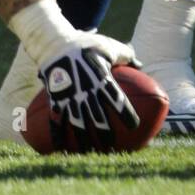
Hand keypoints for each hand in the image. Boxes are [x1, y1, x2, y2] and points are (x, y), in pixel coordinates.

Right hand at [38, 32, 140, 151]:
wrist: (53, 41)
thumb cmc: (84, 44)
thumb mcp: (107, 45)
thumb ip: (126, 56)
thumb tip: (141, 67)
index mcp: (100, 77)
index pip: (116, 98)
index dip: (126, 113)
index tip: (135, 126)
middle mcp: (85, 89)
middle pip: (97, 116)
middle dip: (105, 134)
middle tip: (113, 147)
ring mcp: (69, 94)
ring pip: (78, 122)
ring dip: (84, 139)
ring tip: (90, 152)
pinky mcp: (56, 97)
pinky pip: (57, 118)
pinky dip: (58, 134)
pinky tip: (61, 147)